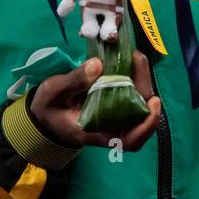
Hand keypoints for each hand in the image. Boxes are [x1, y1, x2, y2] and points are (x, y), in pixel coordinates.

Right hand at [29, 51, 161, 149]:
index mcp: (94, 133)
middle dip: (145, 89)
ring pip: (138, 105)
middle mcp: (109, 128)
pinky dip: (134, 79)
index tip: (153, 103)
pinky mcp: (113, 105)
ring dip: (141, 81)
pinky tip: (129, 61)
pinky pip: (131, 96)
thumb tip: (98, 64)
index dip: (146, 126)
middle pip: (139, 118)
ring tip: (134, 58)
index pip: (128, 140)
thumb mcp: (53, 93)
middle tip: (138, 61)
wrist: (45, 113)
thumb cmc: (49, 107)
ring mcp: (113, 117)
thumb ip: (74, 81)